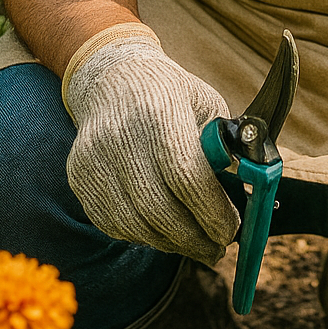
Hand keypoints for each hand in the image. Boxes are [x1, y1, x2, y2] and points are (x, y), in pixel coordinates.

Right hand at [63, 32, 239, 265]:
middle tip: (217, 250)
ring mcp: (93, 159)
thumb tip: (248, 194)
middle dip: (193, 238)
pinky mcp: (79, 177)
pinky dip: (143, 236)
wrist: (114, 78)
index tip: (232, 230)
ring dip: (170, 244)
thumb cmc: (171, 94)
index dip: (211, 211)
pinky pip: (113, 223)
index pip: (186, 176)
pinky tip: (165, 233)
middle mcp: (120, 136)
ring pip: (133, 224)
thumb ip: (225, 147)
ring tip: (196, 246)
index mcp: (159, 112)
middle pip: (158, 208)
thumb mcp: (207, 105)